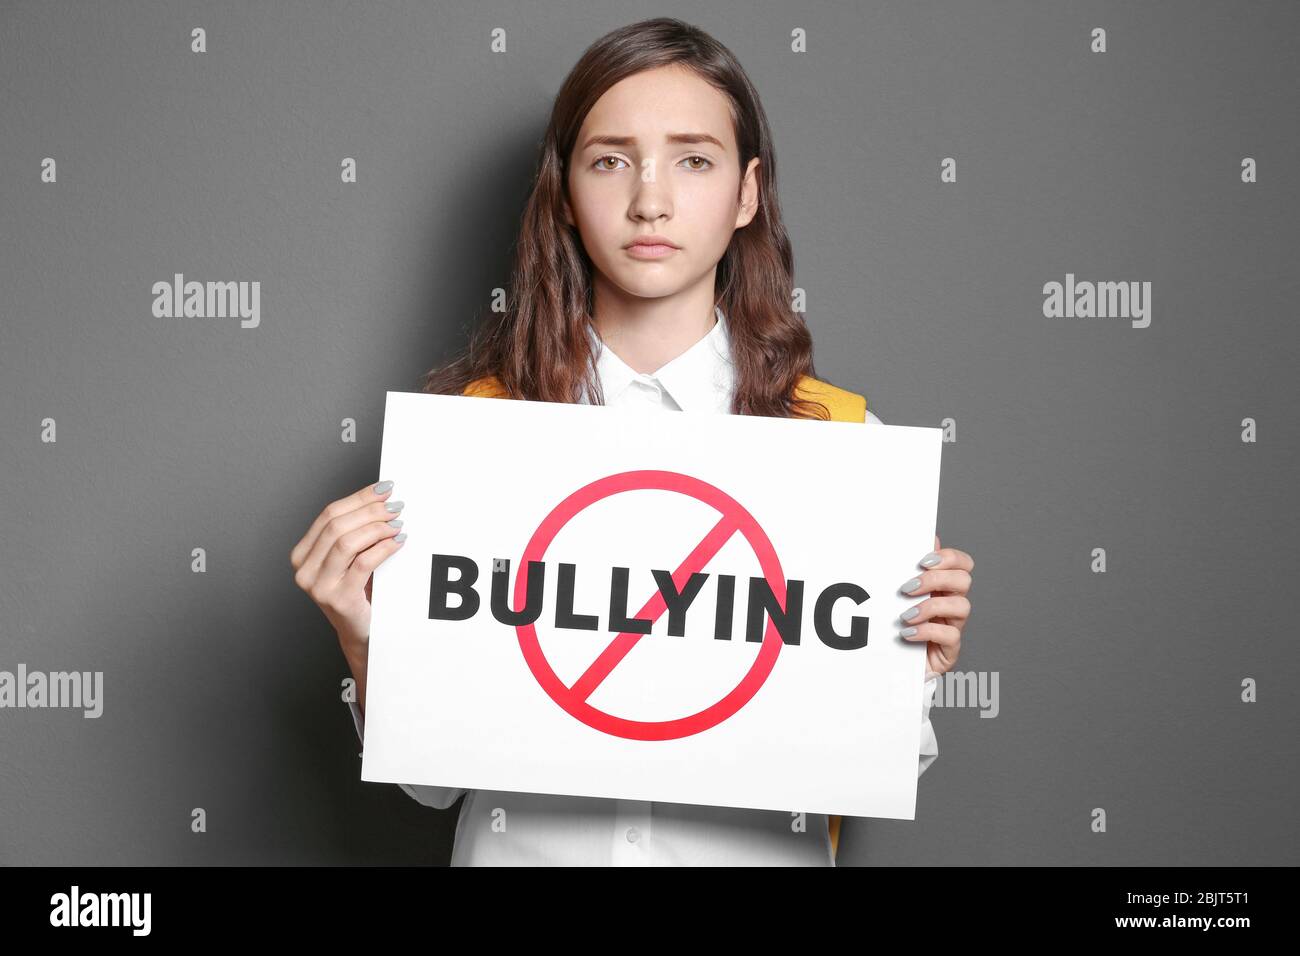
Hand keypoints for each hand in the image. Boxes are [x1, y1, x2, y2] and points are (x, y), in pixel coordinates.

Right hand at [290, 479, 406, 650]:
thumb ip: (354, 531)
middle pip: (337, 525)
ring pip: (346, 542)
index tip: (384, 488)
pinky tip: (397, 542)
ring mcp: (317, 585)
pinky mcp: (338, 599)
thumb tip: (381, 497)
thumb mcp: (349, 557)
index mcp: (302, 553)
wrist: (361, 631)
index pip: (329, 514)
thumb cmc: (358, 590)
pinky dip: (383, 548)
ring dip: (377, 528)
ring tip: (397, 524)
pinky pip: (363, 563)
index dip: (359, 498)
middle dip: (370, 510)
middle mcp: (303, 569)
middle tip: (395, 506)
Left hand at [898, 534, 971, 678]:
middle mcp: (952, 604)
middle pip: (964, 580)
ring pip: (962, 607)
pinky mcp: (950, 649)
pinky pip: (951, 635)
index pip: (962, 563)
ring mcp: (954, 626)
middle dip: (935, 580)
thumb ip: (907, 571)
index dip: (948, 558)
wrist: (892, 663)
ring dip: (931, 606)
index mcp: (943, 587)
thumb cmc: (896, 626)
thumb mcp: (897, 596)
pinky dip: (927, 631)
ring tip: (906, 615)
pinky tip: (907, 633)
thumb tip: (919, 541)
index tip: (922, 561)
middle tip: (907, 589)